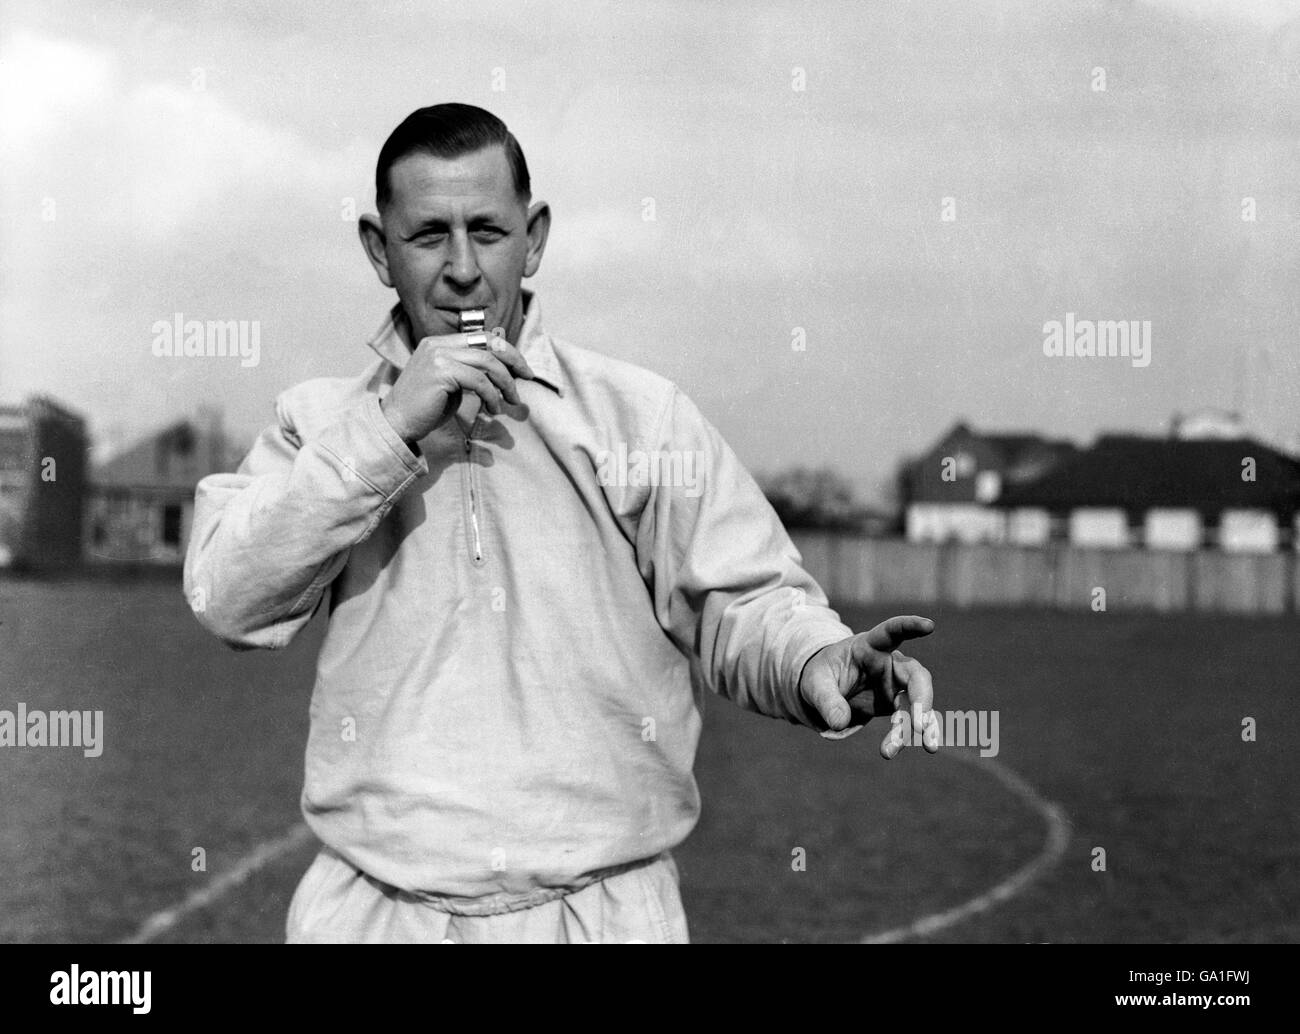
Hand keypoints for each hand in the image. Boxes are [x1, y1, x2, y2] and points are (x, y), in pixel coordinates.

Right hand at [380, 331, 535, 442]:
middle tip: (527, 377)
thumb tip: (502, 370)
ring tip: (511, 401)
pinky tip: (493, 409)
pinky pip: (479, 380)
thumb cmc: (425, 408)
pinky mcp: (441, 372)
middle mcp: (438, 344)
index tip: (522, 369)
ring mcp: (438, 356)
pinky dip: (492, 395)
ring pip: (487, 362)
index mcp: (440, 342)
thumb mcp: (451, 383)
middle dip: (513, 360)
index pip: (482, 337)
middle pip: (489, 343)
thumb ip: (471, 372)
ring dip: (505, 383)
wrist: (396, 423)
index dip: (507, 350)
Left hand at [798, 615, 939, 758]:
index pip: (892, 632)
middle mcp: (890, 664)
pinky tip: (892, 750)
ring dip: (915, 727)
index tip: (929, 625)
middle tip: (919, 725)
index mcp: (870, 646)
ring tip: (903, 750)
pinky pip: (907, 721)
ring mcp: (896, 686)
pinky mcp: (896, 706)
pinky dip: (903, 737)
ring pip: (915, 704)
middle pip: (915, 676)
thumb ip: (826, 700)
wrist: (825, 690)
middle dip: (921, 699)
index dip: (910, 626)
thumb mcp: (815, 683)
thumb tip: (839, 723)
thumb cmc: (822, 675)